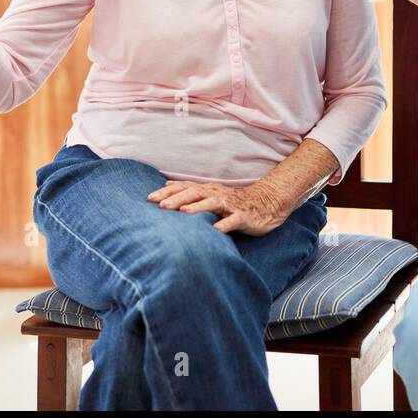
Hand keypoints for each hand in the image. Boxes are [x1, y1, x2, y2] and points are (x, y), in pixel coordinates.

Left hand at [148, 180, 286, 235]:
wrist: (267, 204)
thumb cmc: (235, 203)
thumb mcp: (211, 195)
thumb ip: (189, 191)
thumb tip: (165, 186)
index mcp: (208, 190)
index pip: (185, 187)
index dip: (168, 192)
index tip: (149, 198)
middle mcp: (217, 195)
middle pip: (195, 193)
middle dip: (177, 199)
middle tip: (160, 206)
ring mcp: (231, 205)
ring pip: (212, 203)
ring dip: (197, 207)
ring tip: (183, 213)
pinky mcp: (244, 217)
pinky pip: (233, 221)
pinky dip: (224, 225)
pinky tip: (215, 231)